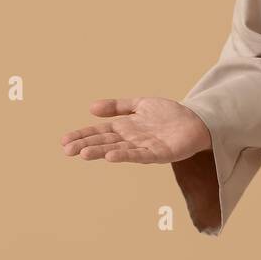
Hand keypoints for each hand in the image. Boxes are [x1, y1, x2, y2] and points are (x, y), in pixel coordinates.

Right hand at [59, 97, 211, 163]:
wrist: (197, 120)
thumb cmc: (169, 114)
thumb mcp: (141, 104)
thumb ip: (117, 106)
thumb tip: (91, 108)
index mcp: (125, 128)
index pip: (99, 132)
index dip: (82, 135)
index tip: (64, 141)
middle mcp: (131, 139)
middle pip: (105, 142)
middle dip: (86, 145)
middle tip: (67, 150)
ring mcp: (144, 147)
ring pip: (118, 150)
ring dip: (102, 152)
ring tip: (84, 153)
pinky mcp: (159, 153)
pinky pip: (140, 155)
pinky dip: (126, 155)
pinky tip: (112, 156)